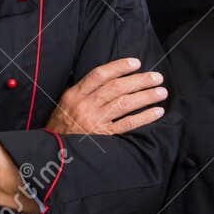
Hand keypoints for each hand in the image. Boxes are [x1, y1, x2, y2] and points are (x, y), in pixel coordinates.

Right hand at [45, 58, 166, 135]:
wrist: (52, 150)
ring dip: (146, 96)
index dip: (119, 67)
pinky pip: (127, 124)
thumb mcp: (64, 103)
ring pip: (124, 103)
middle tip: (157, 77)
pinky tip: (156, 112)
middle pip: (117, 87)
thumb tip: (107, 78)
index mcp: (74, 94)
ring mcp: (94, 121)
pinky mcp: (103, 136)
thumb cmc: (60, 126)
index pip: (100, 74)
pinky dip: (144, 117)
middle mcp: (85, 105)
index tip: (136, 63)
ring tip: (161, 92)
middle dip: (140, 80)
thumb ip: (83, 91)